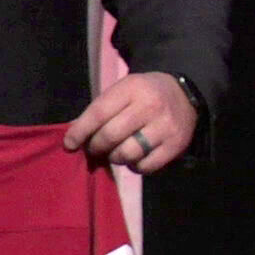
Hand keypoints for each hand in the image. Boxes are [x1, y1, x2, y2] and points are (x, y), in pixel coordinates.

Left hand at [63, 71, 195, 173]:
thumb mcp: (122, 91)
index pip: (98, 113)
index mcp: (133, 88)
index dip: (80, 132)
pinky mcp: (176, 145)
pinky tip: (135, 157)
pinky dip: (135, 166)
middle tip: (94, 148)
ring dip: (115, 157)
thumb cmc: (144, 94)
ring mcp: (165, 127)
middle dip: (96, 146)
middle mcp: (151, 106)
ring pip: (127, 154)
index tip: (70, 144)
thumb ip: (100, 110)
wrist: (185, 95)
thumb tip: (73, 136)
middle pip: (111, 136)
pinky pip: (146, 166)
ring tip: (116, 152)